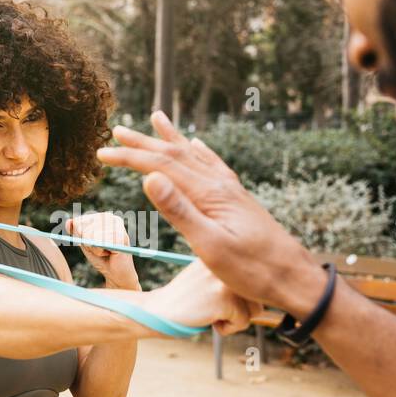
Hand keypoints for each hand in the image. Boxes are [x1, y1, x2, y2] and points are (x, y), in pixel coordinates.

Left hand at [65, 212, 138, 288]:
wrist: (116, 273)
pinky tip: (110, 253)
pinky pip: (98, 243)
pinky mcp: (120, 234)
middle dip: (88, 244)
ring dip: (94, 249)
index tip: (92, 243)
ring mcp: (116, 225)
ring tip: (106, 251)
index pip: (78, 222)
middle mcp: (109, 217)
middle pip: (83, 230)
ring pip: (90, 236)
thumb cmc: (101, 257)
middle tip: (100, 249)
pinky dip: (100, 252)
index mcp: (101, 216)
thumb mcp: (84, 243)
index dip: (81, 237)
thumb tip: (68, 221)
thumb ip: (75, 231)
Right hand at [97, 111, 321, 312]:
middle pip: (175, 155)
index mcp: (209, 193)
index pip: (161, 167)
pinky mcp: (238, 199)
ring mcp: (231, 190)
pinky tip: (198, 144)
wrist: (293, 277)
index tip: (101, 154)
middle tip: (116, 131)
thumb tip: (149, 177)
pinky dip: (199, 151)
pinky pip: (213, 166)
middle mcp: (220, 184)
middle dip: (143, 143)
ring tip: (157, 119)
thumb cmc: (253, 269)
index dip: (129, 158)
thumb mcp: (210, 245)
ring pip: (194, 155)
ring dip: (170, 138)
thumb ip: (179, 211)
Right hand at [149, 259, 261, 334]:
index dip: (243, 296)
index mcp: (226, 250)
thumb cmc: (188, 300)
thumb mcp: (212, 278)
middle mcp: (228, 259)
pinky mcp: (223, 296)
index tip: (222, 296)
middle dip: (242, 309)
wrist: (159, 311)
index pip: (256, 279)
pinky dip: (227, 328)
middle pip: (259, 295)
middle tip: (213, 305)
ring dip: (235, 318)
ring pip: (255, 309)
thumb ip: (236, 277)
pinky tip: (207, 318)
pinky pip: (242, 322)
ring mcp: (225, 277)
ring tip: (211, 310)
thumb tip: (268, 286)